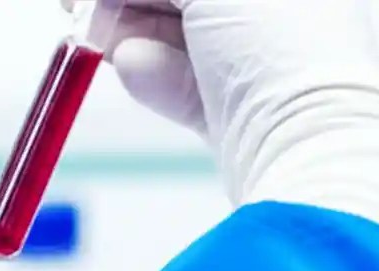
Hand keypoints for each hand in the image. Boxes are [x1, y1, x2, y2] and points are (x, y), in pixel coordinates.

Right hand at [65, 0, 378, 248]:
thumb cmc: (280, 48)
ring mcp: (254, 59)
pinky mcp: (231, 108)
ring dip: (132, 31)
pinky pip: (180, 80)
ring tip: (103, 36)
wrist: (303, 148)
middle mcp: (277, 8)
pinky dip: (152, 73)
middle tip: (75, 4)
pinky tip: (134, 67)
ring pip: (173, 34)